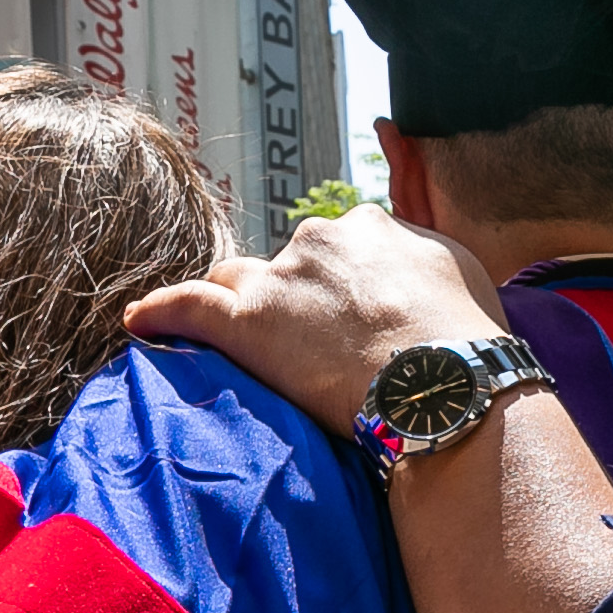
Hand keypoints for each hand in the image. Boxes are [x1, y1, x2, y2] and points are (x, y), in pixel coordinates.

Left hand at [121, 205, 510, 432]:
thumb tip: (423, 285)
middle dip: (288, 298)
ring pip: (236, 281)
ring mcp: (281, 279)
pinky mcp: (248, 322)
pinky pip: (185, 306)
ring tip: (234, 343)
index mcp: (372, 228)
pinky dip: (161, 312)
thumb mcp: (468, 283)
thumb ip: (429, 272)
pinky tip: (140, 322)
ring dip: (236, 307)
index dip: (335, 288)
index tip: (344, 322)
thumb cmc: (472, 346)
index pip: (334, 251)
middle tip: (306, 348)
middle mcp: (322, 239)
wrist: (449, 384)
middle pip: (283, 263)